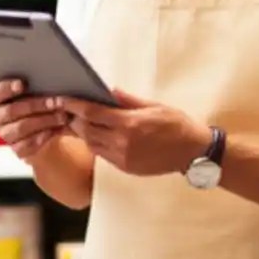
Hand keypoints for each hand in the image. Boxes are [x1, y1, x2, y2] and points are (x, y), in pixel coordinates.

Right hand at [0, 79, 69, 161]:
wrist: (41, 124)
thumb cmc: (36, 98)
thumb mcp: (33, 87)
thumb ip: (33, 80)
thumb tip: (48, 72)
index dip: (7, 88)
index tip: (22, 84)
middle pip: (11, 111)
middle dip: (35, 106)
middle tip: (55, 102)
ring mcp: (5, 133)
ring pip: (20, 129)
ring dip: (43, 121)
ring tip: (61, 116)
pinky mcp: (16, 148)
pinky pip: (27, 145)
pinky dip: (43, 137)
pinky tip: (56, 130)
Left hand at [61, 88, 211, 176]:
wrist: (193, 152)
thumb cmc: (177, 124)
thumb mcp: (155, 105)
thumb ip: (128, 100)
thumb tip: (109, 91)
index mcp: (130, 123)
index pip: (93, 113)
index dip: (75, 105)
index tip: (64, 99)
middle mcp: (123, 142)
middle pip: (86, 130)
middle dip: (75, 119)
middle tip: (69, 110)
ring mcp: (123, 158)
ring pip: (92, 144)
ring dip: (84, 133)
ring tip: (81, 122)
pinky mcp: (126, 167)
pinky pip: (103, 155)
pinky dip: (97, 144)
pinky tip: (99, 135)